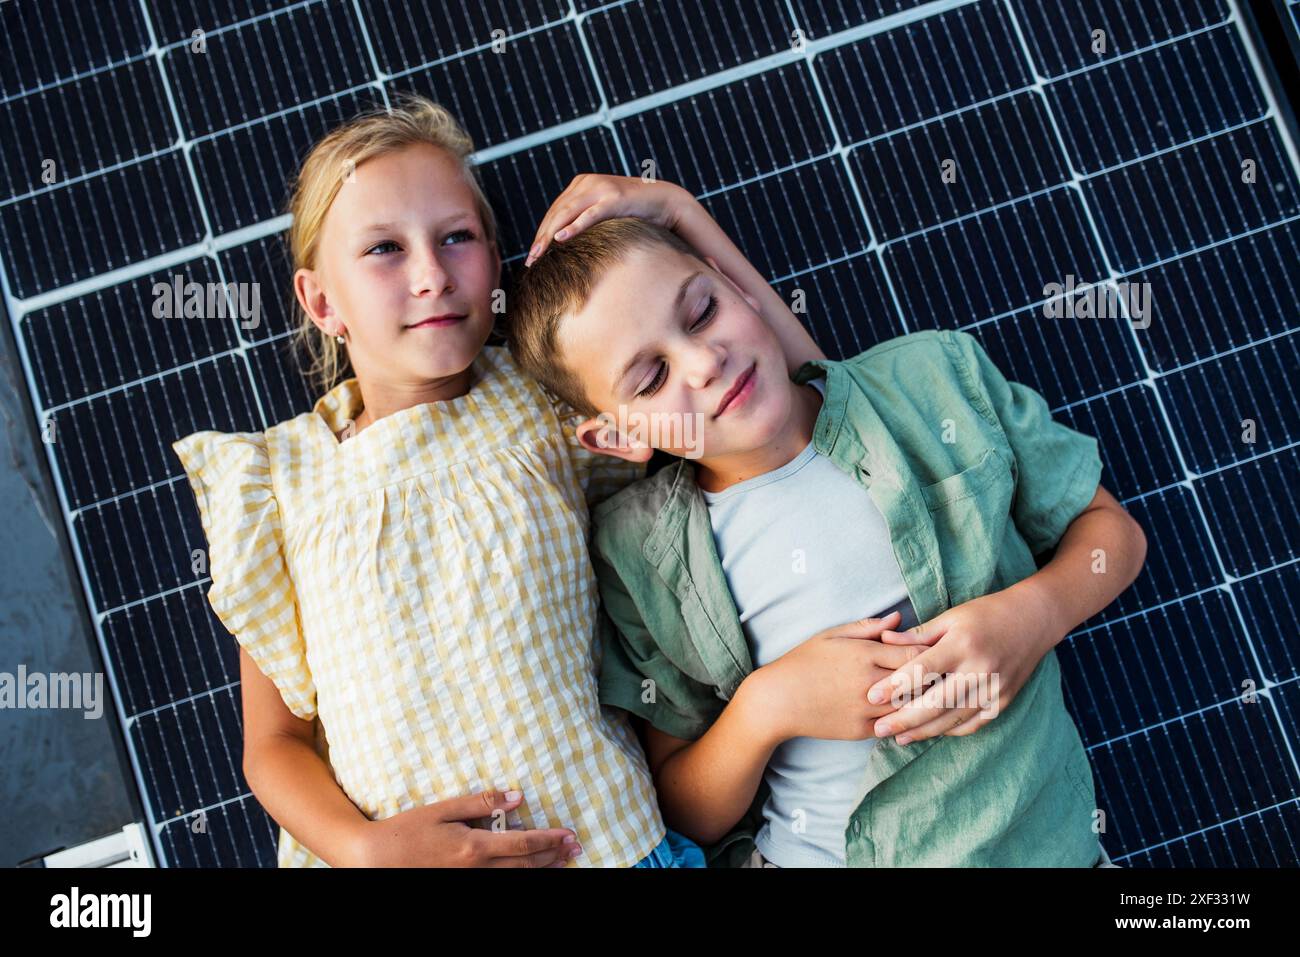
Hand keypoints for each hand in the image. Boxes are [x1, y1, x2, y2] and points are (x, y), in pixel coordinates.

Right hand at [352, 788, 581, 866]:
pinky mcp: (461, 885)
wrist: (376, 859)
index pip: (523, 844)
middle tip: (575, 848)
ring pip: (515, 879)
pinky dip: (518, 878)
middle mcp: (476, 869)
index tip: (569, 834)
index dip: (550, 839)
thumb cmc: (407, 830)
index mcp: (474, 846)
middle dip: (554, 856)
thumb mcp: (444, 809)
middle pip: (526, 866)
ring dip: (542, 870)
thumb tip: (516, 796)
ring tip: (563, 862)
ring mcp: (469, 882)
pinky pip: (498, 885)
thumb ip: (481, 803)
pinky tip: (529, 871)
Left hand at [524, 174, 688, 265]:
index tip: (533, 255)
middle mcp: (587, 182)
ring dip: (550, 235)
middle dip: (541, 237)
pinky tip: (560, 239)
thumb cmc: (634, 212)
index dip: (541, 232)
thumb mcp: (604, 212)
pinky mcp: (614, 198)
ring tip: (539, 254)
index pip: (554, 210)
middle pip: (556, 212)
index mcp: (581, 184)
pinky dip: (574, 227)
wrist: (664, 199)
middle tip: (531, 260)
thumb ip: (586, 218)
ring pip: (567, 212)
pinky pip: (589, 214)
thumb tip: (566, 242)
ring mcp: (601, 188)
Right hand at [753, 610, 928, 742]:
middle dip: (934, 677)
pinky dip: (904, 718)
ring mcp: (867, 710)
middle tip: (944, 672)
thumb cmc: (803, 662)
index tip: (934, 651)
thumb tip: (897, 618)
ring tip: (933, 693)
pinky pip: (895, 725)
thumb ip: (867, 627)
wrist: (778, 700)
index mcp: (864, 655)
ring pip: (911, 707)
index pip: (915, 654)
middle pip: (921, 682)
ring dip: (923, 700)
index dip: (929, 652)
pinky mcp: (862, 731)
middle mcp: (870, 684)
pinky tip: (909, 711)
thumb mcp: (831, 636)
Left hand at [865, 586, 1059, 744]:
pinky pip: (974, 722)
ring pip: (954, 718)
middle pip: (936, 702)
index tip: (871, 696)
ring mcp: (995, 688)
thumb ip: (917, 635)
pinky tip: (931, 733)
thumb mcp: (951, 617)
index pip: (923, 670)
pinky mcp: (1004, 700)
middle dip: (905, 719)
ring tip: (899, 737)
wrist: (1033, 620)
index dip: (896, 685)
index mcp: (962, 644)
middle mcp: (980, 669)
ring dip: (925, 731)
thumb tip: (883, 641)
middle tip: (878, 730)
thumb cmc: (985, 614)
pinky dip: (951, 730)